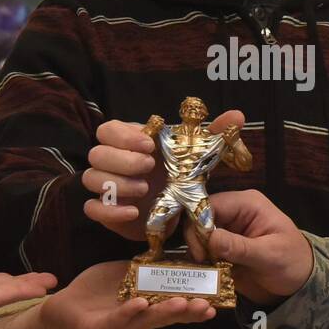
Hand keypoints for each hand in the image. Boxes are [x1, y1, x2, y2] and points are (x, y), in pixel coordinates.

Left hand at [37, 260, 214, 328]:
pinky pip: (116, 321)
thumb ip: (151, 270)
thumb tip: (177, 255)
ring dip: (163, 313)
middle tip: (206, 306)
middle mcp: (138, 323)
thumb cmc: (99, 289)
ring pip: (145, 321)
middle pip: (165, 318)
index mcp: (148, 309)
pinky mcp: (99, 328)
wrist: (63, 304)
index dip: (194, 308)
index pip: (175, 310)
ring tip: (181, 303)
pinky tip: (141, 303)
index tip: (215, 301)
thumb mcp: (129, 273)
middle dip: (187, 312)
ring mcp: (120, 328)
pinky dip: (129, 312)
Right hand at [82, 109, 244, 240]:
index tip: (150, 146)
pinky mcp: (105, 210)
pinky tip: (133, 212)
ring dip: (117, 184)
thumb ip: (215, 135)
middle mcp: (112, 161)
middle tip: (148, 168)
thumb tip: (237, 116)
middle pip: (97, 153)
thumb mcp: (199, 155)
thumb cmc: (181, 174)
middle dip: (122, 160)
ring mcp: (106, 186)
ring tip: (144, 191)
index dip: (124, 136)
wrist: (176, 208)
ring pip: (91, 178)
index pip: (108, 129)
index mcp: (128, 141)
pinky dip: (109, 210)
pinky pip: (92, 208)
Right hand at [185, 190, 313, 301]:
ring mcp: (227, 230)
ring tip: (202, 270)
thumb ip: (240, 247)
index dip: (198, 223)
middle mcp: (233, 213)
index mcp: (247, 204)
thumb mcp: (270, 255)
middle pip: (198, 218)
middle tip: (201, 262)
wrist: (301, 282)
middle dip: (195, 239)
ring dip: (195, 252)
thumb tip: (210, 238)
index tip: (200, 249)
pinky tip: (202, 274)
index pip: (210, 204)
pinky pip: (202, 250)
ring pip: (197, 235)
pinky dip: (199, 261)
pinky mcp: (222, 248)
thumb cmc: (293, 262)